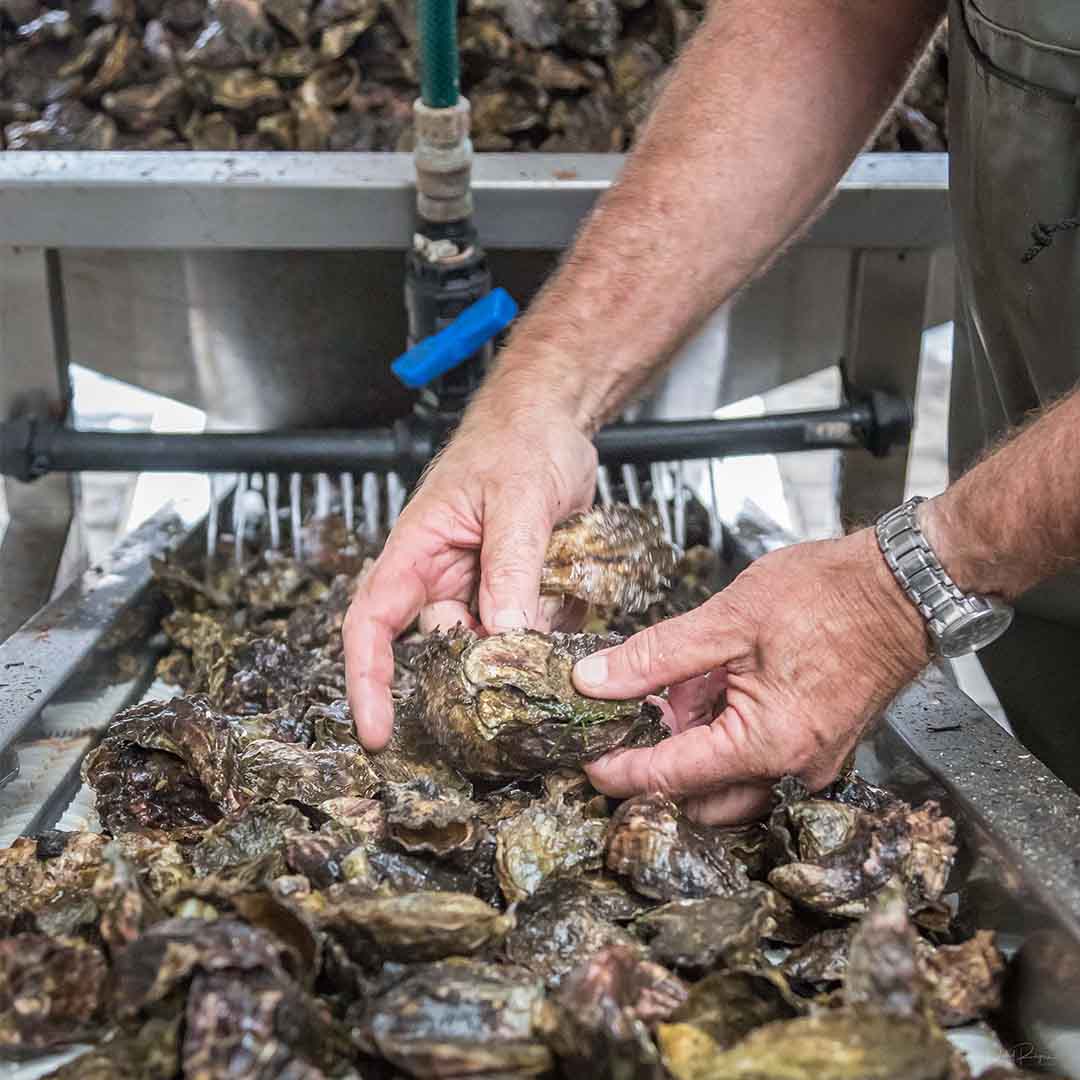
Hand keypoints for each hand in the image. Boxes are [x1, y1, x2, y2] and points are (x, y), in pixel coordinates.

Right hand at [344, 396, 596, 750]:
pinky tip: (571, 597)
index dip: (367, 681)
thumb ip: (511, 567)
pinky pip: (528, 627)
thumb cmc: (519, 440)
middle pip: (440, 645)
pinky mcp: (514, 589)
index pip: (371, 623)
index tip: (375, 731)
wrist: (555, 420)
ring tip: (556, 611)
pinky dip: (550, 626)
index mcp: (416, 549)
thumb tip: (505, 635)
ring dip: (524, 643)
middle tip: (521, 669)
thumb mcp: (519, 500)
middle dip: (476, 666)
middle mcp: (440, 575)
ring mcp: (478, 584)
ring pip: (491, 641)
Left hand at [575, 528, 929, 823]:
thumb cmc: (831, 596)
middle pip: (698, 799)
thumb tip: (595, 680)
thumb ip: (654, 656)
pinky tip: (704, 695)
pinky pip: (754, 764)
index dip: (618, 770)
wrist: (903, 587)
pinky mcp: (817, 748)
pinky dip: (721, 739)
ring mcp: (809, 764)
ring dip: (688, 753)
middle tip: (618, 728)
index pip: (671, 779)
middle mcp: (793, 771)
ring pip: (726, 786)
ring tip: (665, 699)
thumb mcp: (727, 620)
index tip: (585, 758)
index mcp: (768, 746)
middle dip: (653, 769)